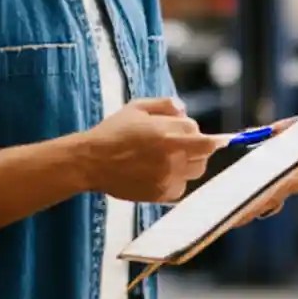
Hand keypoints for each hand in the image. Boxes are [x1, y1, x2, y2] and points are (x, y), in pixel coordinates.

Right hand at [81, 97, 222, 202]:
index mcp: (169, 134)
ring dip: (189, 162)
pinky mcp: (160, 194)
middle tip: (180, 143)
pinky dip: (176, 180)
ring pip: (196, 171)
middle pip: (205, 154)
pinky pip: (181, 187)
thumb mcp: (138, 107)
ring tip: (169, 157)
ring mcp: (167, 177)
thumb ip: (165, 105)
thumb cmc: (114, 132)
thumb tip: (184, 111)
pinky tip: (159, 172)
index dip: (196, 132)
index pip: (205, 137)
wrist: (92, 161)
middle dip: (198, 146)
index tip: (190, 132)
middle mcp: (172, 157)